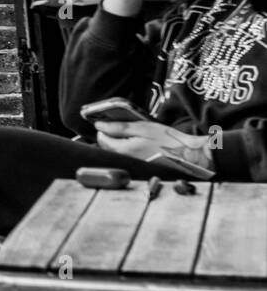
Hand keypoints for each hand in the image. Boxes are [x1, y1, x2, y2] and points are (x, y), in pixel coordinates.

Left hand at [94, 121, 214, 171]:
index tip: (108, 122)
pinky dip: (129, 149)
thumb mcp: (143, 128)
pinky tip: (140, 143)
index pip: (102, 140)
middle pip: (108, 147)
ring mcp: (134, 166)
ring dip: (119, 143)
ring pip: (118, 153)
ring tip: (131, 134)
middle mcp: (127, 161)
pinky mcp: (142, 168)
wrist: (190, 156)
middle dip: (110, 136)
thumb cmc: (169, 140)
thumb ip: (119, 128)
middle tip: (119, 126)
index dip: (103, 129)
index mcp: (125, 150)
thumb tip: (99, 125)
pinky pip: (128, 157)